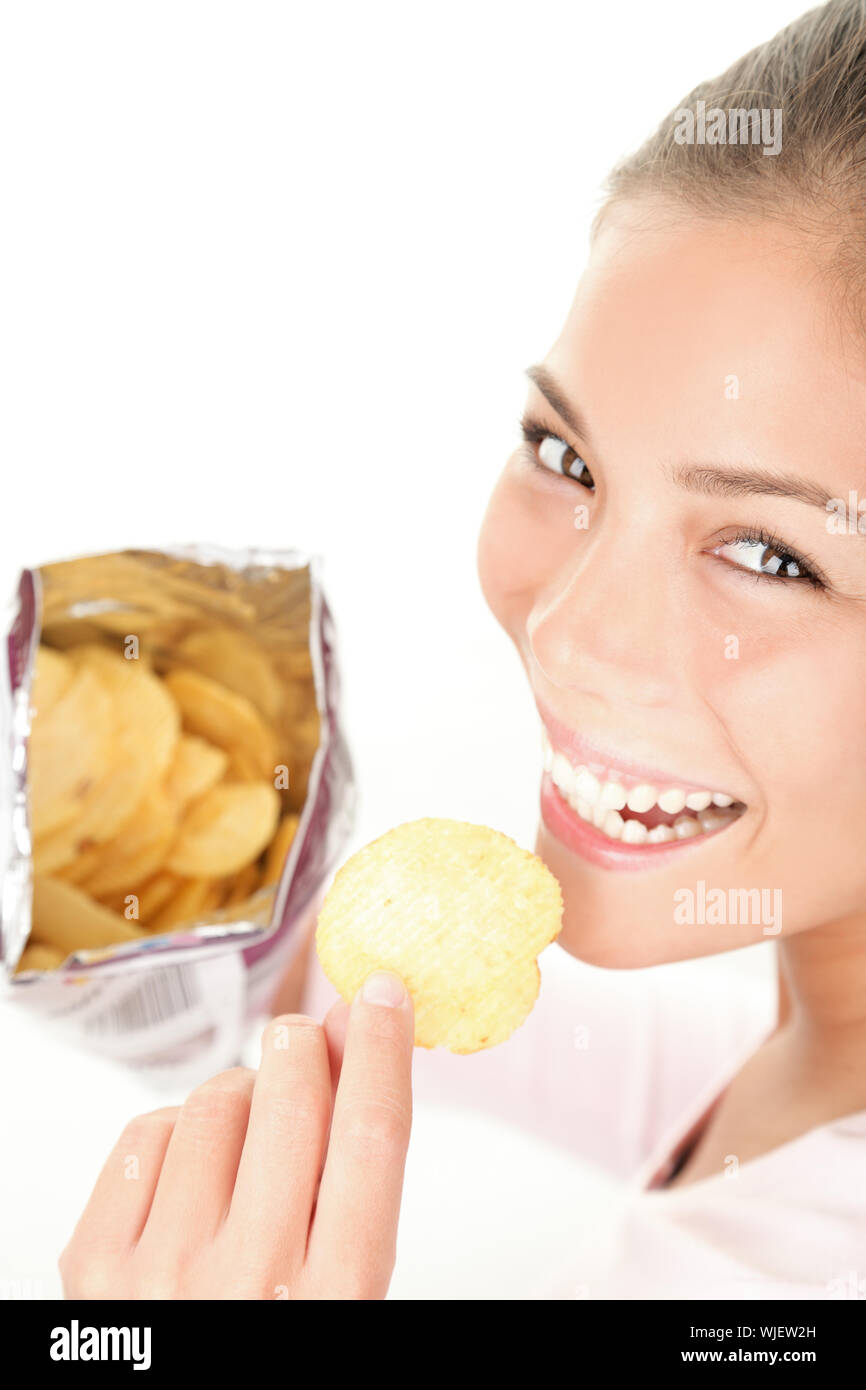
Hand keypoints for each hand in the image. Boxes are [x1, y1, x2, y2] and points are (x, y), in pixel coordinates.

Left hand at [59, 970, 413, 1299]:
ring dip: (241, 1096)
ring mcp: (163, 1273)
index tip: (382, 994)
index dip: (381, 1050)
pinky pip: (143, 1135)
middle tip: (311, 1041)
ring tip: (248, 1140)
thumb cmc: (276, 1351)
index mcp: (334, 1301)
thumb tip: (354, 1051)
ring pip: (213, 1102)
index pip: (370, 1137)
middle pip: (291, 1099)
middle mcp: (249, 1283)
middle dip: (307, 1047)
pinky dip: (174, 1131)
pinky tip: (193, 1169)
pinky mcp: (94, 1269)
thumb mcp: (345, 1296)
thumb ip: (354, 1187)